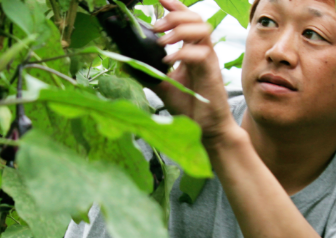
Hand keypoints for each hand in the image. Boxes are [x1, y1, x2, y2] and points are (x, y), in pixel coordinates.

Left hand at [152, 0, 237, 143]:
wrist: (205, 128)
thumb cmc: (189, 106)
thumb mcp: (162, 86)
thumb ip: (146, 72)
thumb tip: (124, 61)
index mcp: (191, 51)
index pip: (186, 20)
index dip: (175, 6)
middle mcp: (202, 52)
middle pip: (196, 18)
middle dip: (174, 16)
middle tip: (155, 29)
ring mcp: (209, 61)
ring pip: (202, 29)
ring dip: (179, 30)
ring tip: (162, 43)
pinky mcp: (211, 73)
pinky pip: (201, 54)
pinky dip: (183, 52)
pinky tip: (169, 60)